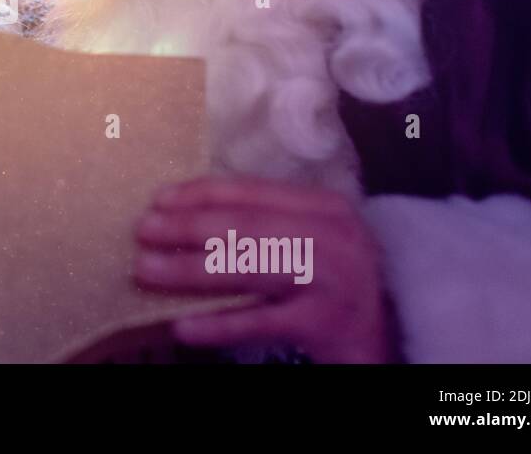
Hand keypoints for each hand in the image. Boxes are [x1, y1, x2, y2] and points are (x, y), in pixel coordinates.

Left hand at [133, 176, 399, 362]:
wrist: (388, 339)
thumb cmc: (333, 286)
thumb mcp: (308, 244)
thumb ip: (263, 227)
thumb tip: (184, 218)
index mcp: (324, 207)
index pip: (252, 192)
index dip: (200, 194)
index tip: (158, 199)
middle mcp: (334, 235)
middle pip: (245, 226)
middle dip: (187, 227)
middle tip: (142, 231)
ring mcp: (333, 278)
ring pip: (249, 267)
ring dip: (189, 270)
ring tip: (147, 270)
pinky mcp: (327, 321)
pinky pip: (261, 321)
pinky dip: (219, 323)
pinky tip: (183, 325)